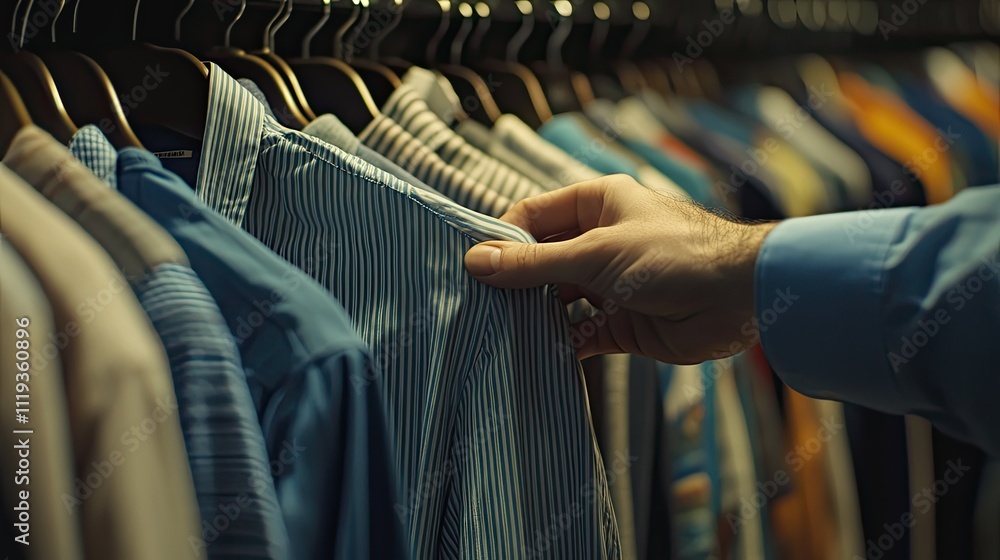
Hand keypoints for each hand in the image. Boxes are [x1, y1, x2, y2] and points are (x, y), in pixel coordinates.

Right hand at [463, 175, 776, 363]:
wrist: (740, 298)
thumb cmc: (673, 254)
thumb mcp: (596, 254)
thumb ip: (535, 263)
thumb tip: (476, 262)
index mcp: (596, 204)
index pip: (532, 216)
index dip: (500, 238)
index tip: (468, 266)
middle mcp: (600, 241)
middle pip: (541, 261)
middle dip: (513, 282)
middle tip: (475, 305)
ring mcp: (610, 284)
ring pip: (557, 299)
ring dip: (533, 315)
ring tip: (496, 332)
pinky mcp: (622, 323)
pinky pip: (579, 333)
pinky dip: (559, 344)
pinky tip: (534, 355)